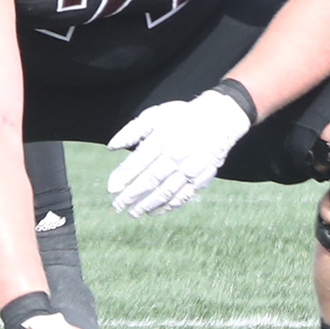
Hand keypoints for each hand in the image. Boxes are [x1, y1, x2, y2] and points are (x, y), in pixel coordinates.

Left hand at [106, 88, 252, 216]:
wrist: (218, 119)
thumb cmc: (181, 117)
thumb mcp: (154, 116)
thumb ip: (131, 131)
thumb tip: (111, 147)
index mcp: (162, 140)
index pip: (137, 163)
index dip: (123, 178)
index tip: (111, 189)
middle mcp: (176, 156)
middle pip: (149, 181)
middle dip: (131, 195)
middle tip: (117, 205)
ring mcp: (190, 169)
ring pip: (165, 192)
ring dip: (147, 205)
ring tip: (133, 213)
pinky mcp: (201, 178)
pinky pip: (183, 196)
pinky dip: (168, 206)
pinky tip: (155, 212)